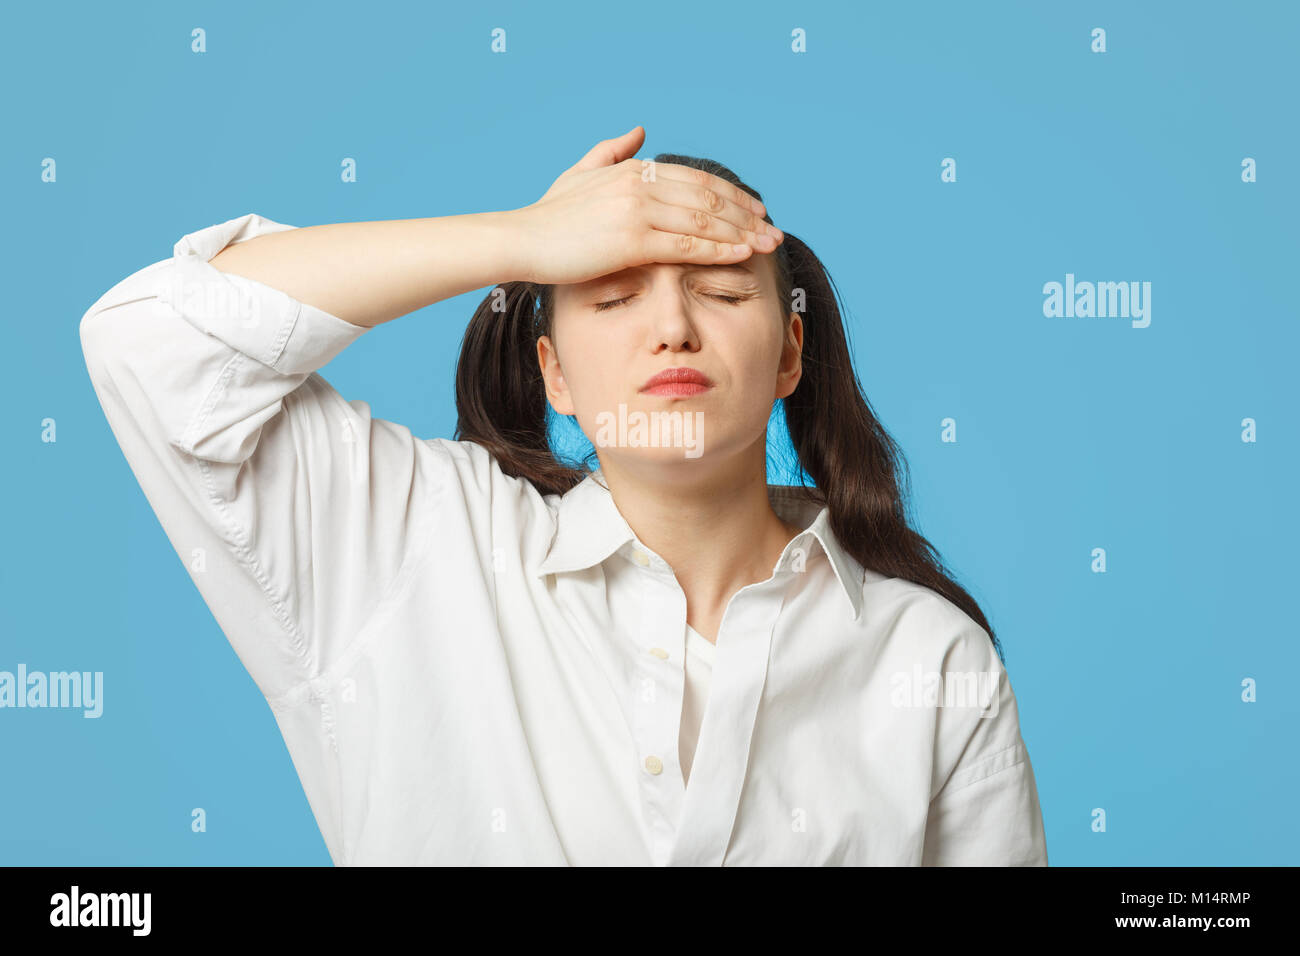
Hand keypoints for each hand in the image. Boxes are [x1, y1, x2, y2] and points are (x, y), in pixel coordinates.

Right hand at [509, 126, 783, 284]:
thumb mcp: (580, 173)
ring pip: (703, 220)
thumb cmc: (548, 215)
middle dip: (746, 216)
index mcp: (633, 169)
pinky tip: (742, 254)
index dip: (731, 195)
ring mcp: (636, 211)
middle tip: (774, 230)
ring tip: (769, 244)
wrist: (521, 240)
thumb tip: (640, 130)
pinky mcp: (631, 241)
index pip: (696, 181)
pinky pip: (686, 245)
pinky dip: (718, 249)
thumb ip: (611, 150)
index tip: (755, 210)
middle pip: (708, 198)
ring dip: (742, 233)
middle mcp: (639, 184)